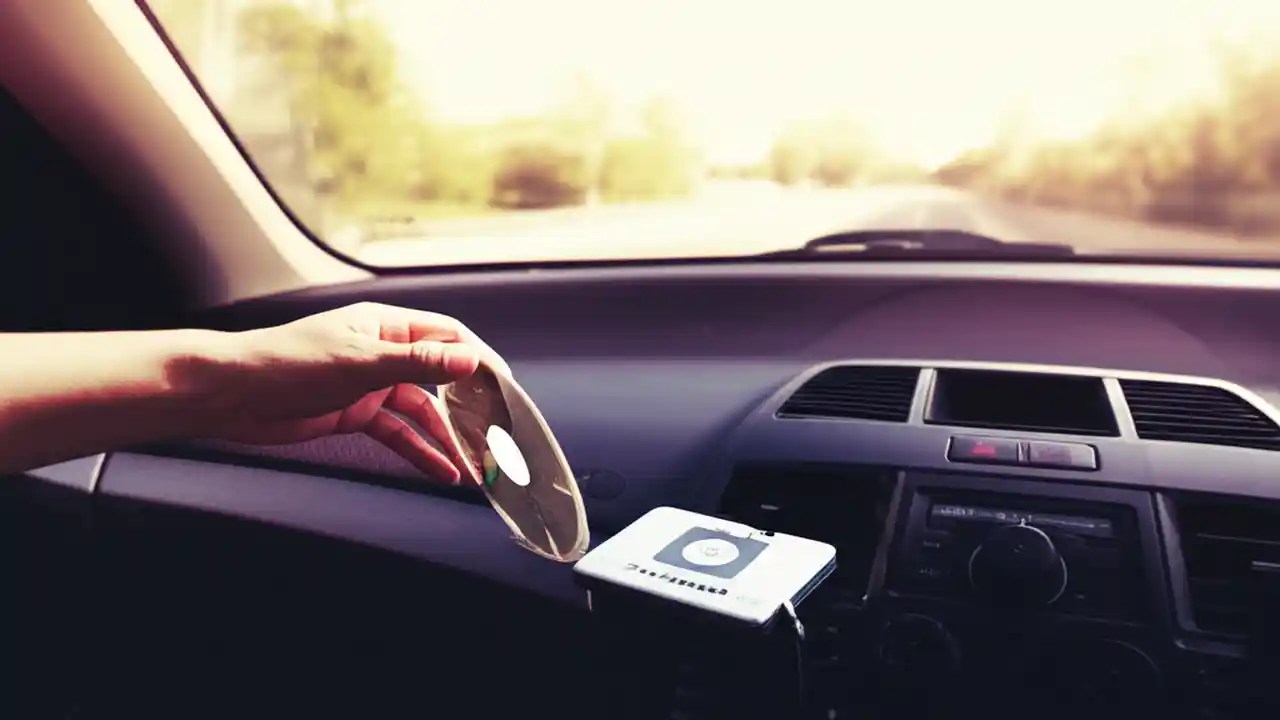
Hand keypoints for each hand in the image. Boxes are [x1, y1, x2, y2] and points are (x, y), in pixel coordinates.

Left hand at [196, 302, 508, 483]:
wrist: (231, 393)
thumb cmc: (287, 364)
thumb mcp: (361, 362)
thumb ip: (419, 363)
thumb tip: (471, 359)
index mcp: (386, 325)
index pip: (448, 336)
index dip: (479, 359)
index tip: (505, 388)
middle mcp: (383, 352)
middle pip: (440, 377)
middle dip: (469, 405)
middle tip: (498, 432)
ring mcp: (370, 384)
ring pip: (422, 411)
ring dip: (447, 436)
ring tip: (476, 465)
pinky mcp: (355, 413)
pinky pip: (398, 433)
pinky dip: (420, 451)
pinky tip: (442, 471)